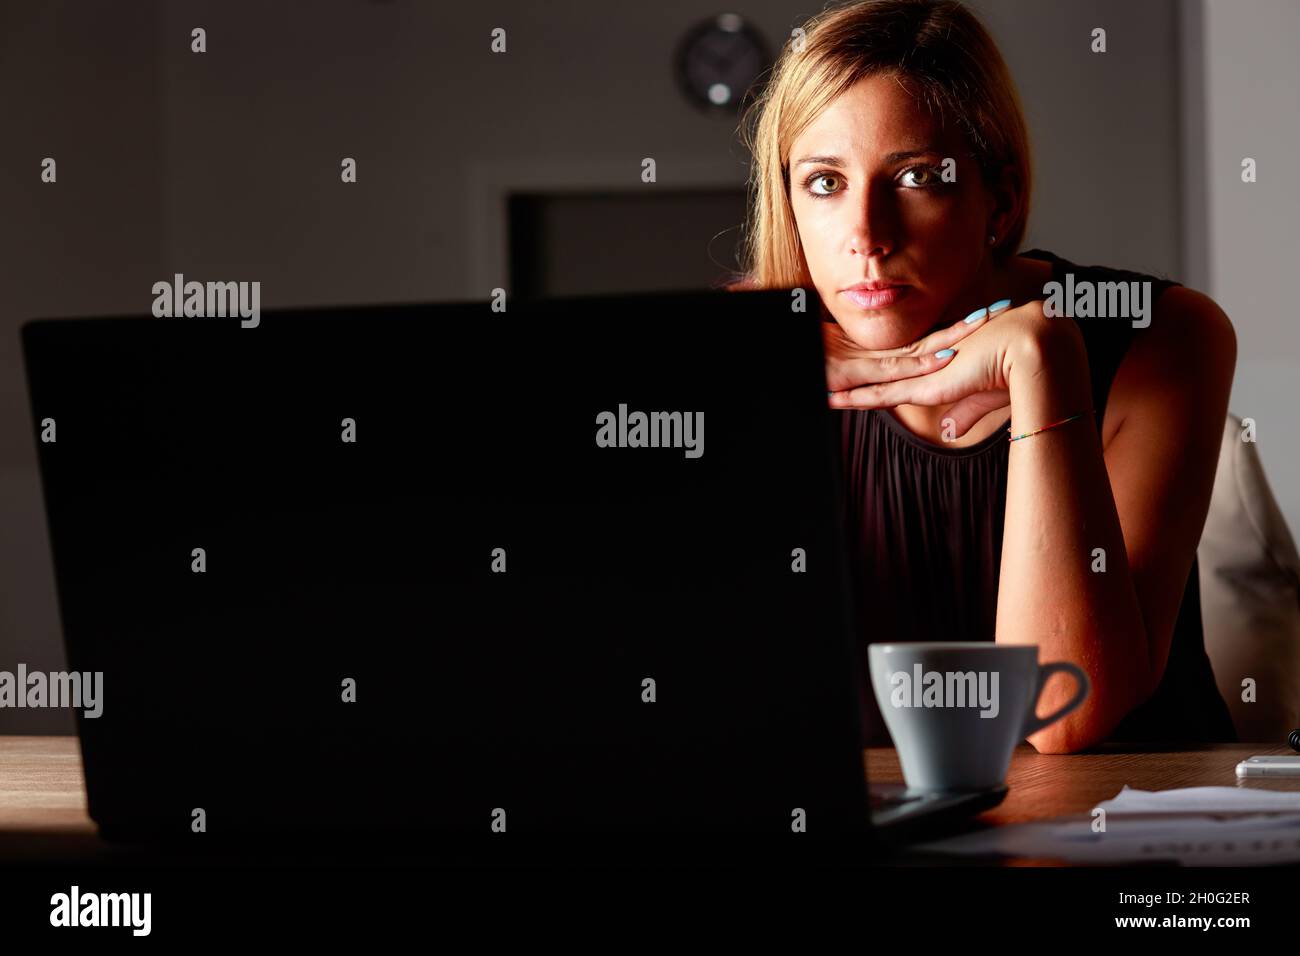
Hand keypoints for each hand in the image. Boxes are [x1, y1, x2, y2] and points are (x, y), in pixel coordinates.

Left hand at [827, 299, 1063, 436]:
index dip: (869, 375)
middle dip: (843, 375)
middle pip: (874, 372)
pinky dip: (854, 398)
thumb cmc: (1020, 372)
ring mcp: (918, 375)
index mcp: (933, 368)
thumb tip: (947, 430)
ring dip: (840, 387)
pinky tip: (829, 398)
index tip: (845, 376)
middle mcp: (919, 368)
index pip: (893, 370)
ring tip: (812, 386)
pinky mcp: (922, 385)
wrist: (1034, 348)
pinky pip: (879, 395)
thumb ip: (963, 413)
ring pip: (868, 383)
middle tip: (816, 376)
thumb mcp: (985, 399)